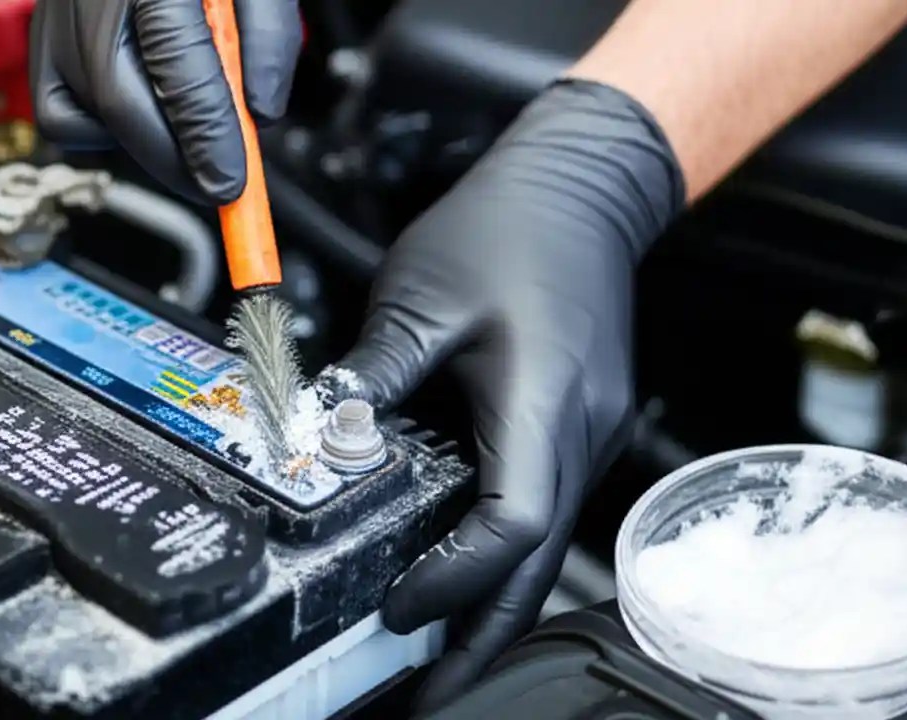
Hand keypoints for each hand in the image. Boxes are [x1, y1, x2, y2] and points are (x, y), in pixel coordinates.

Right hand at [29, 0, 301, 203]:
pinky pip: (57, 104)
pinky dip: (98, 125)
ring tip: (185, 132)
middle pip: (116, 100)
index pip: (176, 65)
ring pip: (74, 112)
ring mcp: (56, 9)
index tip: (230, 183)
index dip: (207, 138)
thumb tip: (261, 114)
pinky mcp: (42, 29)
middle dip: (172, 160)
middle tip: (216, 183)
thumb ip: (268, 36)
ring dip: (137, 141)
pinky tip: (142, 108)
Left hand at [330, 80, 683, 712]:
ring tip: (435, 641)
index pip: (510, 525)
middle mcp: (580, 430)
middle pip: (540, 565)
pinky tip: (462, 559)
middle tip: (431, 688)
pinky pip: (546, 503)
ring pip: (548, 545)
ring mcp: (589, 430)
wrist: (580, 187)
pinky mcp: (581, 421)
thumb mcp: (420, 297)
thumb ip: (369, 376)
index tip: (397, 608)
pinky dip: (504, 548)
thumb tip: (316, 437)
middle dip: (484, 635)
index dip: (453, 579)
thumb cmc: (510, 228)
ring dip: (495, 597)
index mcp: (542, 402)